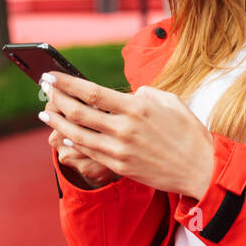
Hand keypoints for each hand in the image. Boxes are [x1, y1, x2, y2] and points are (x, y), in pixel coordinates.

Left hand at [39, 71, 215, 199]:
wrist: (200, 168)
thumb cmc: (189, 132)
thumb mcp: (171, 102)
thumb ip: (145, 94)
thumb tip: (127, 95)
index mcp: (137, 107)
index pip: (91, 92)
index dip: (66, 83)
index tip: (51, 76)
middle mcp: (125, 128)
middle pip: (78, 112)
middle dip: (56, 99)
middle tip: (44, 91)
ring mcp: (120, 150)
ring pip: (77, 135)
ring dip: (57, 123)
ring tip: (46, 114)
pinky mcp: (120, 166)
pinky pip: (89, 153)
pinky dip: (73, 143)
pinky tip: (64, 136)